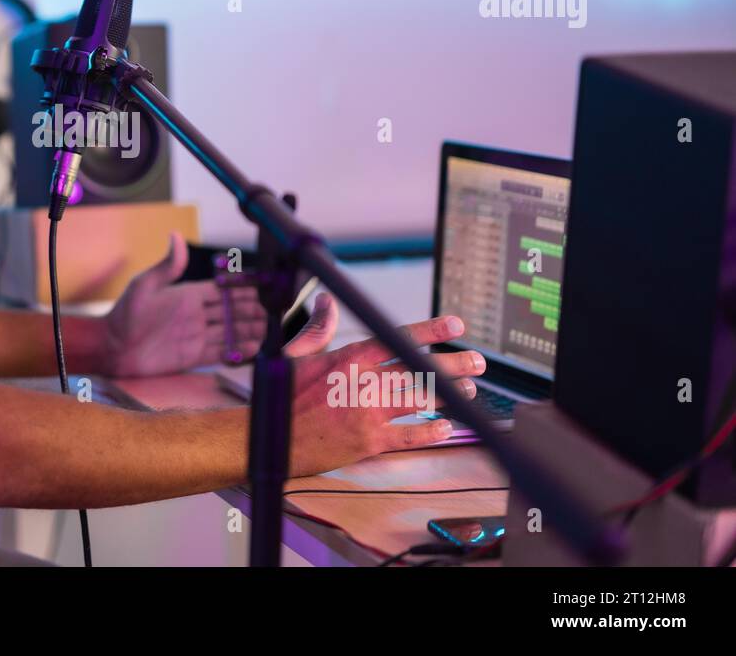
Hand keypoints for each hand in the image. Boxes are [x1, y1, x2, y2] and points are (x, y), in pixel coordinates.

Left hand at [103, 233, 267, 377]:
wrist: (112, 348)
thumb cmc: (124, 314)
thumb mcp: (144, 285)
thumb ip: (167, 266)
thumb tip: (176, 236)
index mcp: (188, 295)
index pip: (223, 290)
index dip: (242, 289)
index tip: (261, 287)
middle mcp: (196, 314)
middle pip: (232, 311)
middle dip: (252, 311)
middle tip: (272, 312)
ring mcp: (197, 335)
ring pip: (231, 331)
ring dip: (250, 330)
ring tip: (270, 331)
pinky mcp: (194, 356)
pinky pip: (222, 352)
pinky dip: (239, 351)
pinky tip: (255, 349)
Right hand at [284, 294, 486, 476]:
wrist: (266, 437)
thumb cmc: (280, 396)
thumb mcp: (296, 354)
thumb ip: (319, 328)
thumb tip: (326, 301)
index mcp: (348, 358)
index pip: (396, 338)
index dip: (429, 330)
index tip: (454, 326)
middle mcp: (363, 382)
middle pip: (418, 369)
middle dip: (452, 364)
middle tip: (476, 361)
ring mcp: (368, 413)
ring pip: (420, 399)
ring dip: (450, 394)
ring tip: (469, 390)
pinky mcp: (368, 442)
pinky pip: (408, 436)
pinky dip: (430, 432)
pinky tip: (447, 428)